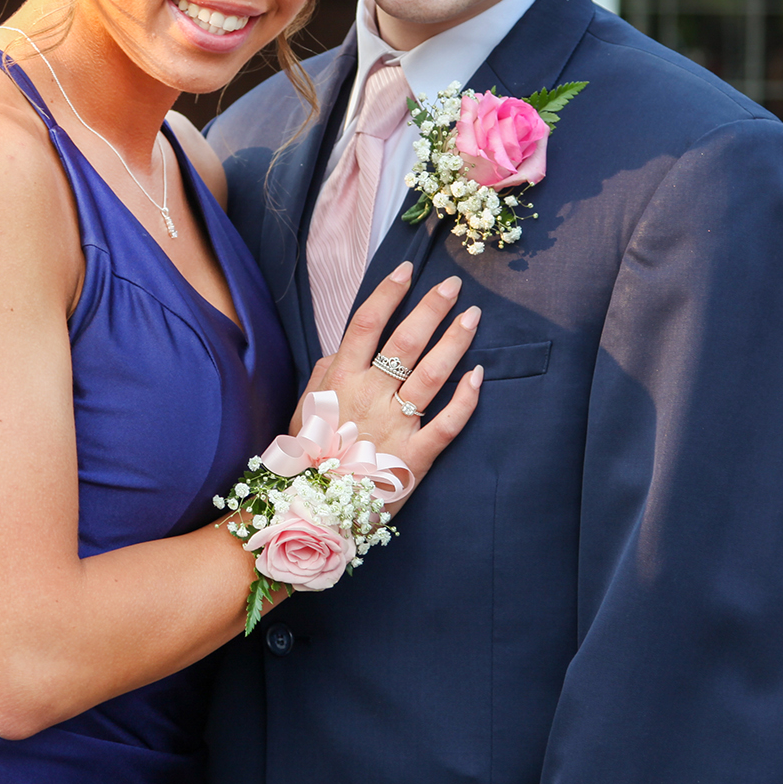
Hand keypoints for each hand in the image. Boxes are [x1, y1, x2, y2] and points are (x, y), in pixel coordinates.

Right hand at [299, 261, 481, 506]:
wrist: (312, 513)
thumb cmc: (308, 459)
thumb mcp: (303, 411)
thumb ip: (323, 376)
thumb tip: (341, 349)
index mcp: (340, 382)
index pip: (366, 325)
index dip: (387, 294)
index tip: (407, 270)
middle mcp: (368, 397)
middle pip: (404, 342)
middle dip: (431, 309)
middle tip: (453, 286)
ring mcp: (393, 426)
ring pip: (430, 376)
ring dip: (454, 343)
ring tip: (472, 317)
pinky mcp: (414, 458)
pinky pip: (446, 425)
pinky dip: (465, 401)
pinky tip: (478, 377)